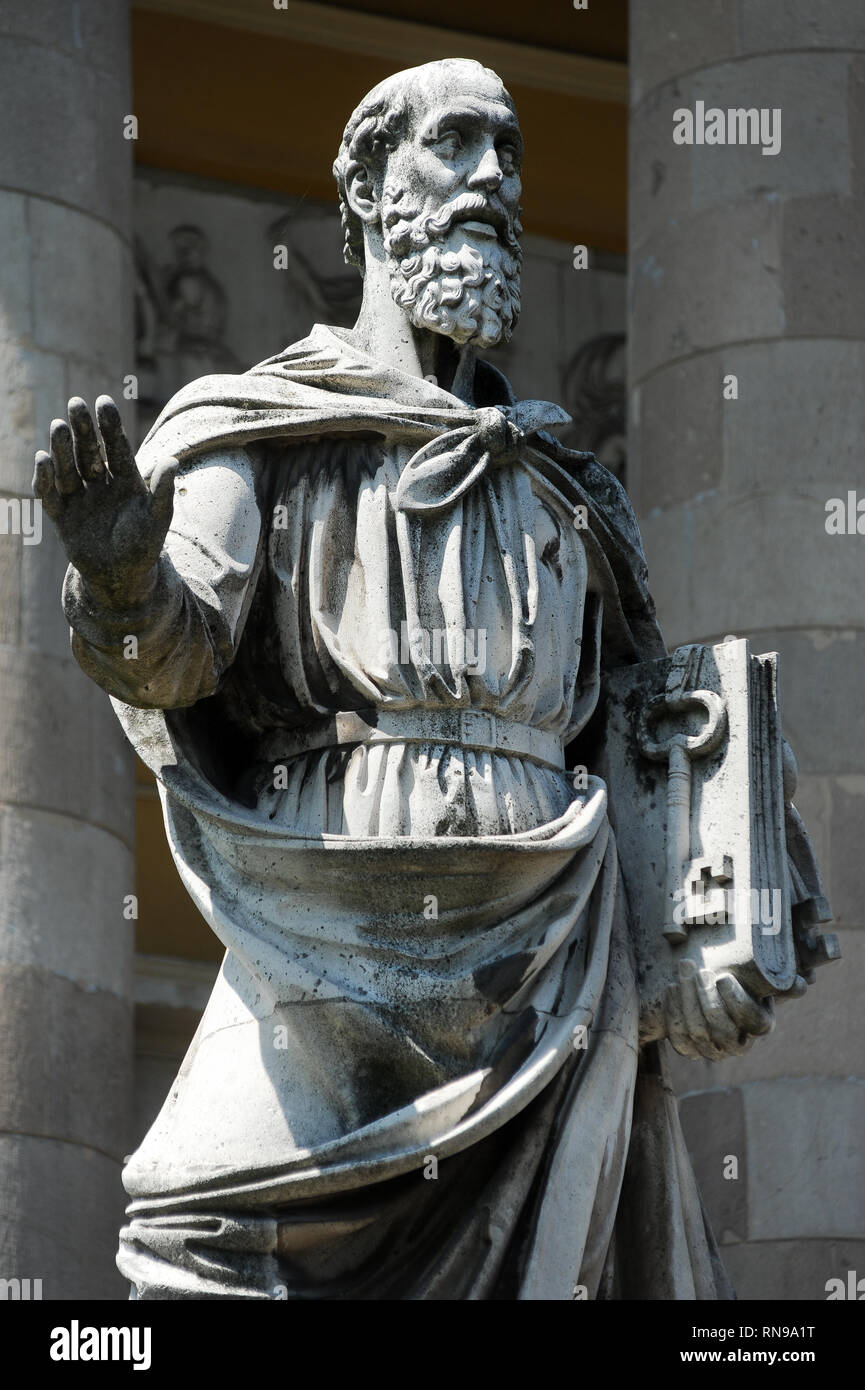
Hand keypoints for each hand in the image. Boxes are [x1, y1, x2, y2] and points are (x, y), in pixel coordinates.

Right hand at [33, 396, 177, 605]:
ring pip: (69, 469)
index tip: (104, 402)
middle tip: (76, 403)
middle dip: (83, 430)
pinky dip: (45, 479)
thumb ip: (164, 491)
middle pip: (89, 452)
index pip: (116, 448)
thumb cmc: (144, 546)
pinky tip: (42, 460)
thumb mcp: (158, 518)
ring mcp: (80, 500)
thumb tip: (172, 460)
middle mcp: (101, 485)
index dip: (110, 426)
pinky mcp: (63, 517)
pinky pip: (51, 495)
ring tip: (59, 426)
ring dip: (62, 448)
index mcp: (125, 481)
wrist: (123, 578)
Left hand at [664, 958, 777, 1059]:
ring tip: (683, 972)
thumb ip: (781, 978)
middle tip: (698, 969)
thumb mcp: (763, 975)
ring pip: (698, 1033)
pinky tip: (672, 987)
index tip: (723, 977)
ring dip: (687, 1000)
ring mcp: (713, 1050)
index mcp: (761, 1025)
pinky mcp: (690, 1050)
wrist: (712, 986)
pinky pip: (679, 1039)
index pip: (752, 1021)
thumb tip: (798, 985)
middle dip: (707, 997)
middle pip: (721, 1029)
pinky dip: (673, 1013)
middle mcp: (738, 1044)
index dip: (737, 1001)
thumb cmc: (742, 977)